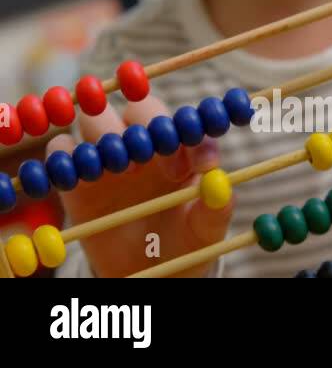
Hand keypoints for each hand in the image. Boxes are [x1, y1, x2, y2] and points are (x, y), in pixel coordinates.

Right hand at [47, 96, 232, 277]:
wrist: (146, 270)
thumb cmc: (183, 243)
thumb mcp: (204, 231)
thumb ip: (215, 211)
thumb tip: (222, 186)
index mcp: (182, 151)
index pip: (187, 124)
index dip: (194, 134)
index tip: (202, 164)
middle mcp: (146, 145)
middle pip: (141, 107)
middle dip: (150, 124)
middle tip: (160, 161)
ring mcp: (109, 156)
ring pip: (96, 118)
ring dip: (106, 133)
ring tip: (125, 170)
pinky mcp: (76, 174)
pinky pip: (62, 149)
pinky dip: (66, 155)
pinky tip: (80, 178)